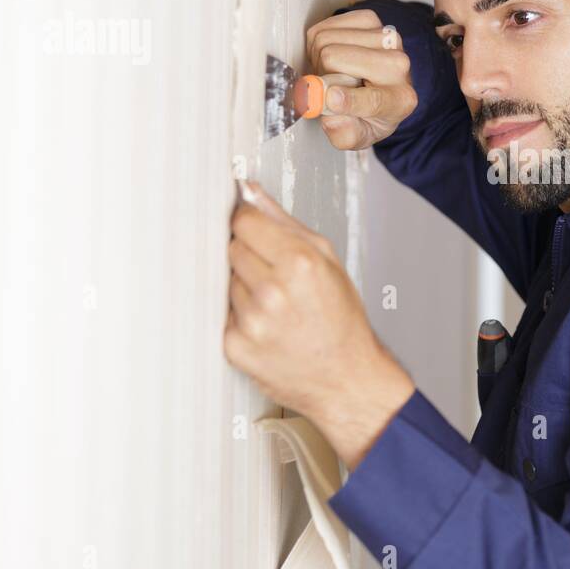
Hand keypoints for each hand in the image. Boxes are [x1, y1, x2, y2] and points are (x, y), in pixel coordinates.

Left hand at [223, 181, 414, 466]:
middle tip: (277, 276)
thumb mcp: (328, 260)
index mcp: (299, 264)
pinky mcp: (236, 346)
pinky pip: (224, 313)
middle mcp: (273, 292)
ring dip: (246, 288)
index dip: (252, 226)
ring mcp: (252, 321)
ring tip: (277, 305)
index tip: (261, 234)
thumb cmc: (342, 320)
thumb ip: (285, 222)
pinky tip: (268, 325)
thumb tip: (250, 191)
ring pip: (227, 282)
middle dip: (251, 256)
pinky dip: (241, 316)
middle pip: (232, 249)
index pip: (244, 222)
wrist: (346, 377)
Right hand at [305, 8, 417, 150]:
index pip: (374, 99)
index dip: (349, 99)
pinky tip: (336, 55)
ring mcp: (386, 38)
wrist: (380, 87)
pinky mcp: (370, 20)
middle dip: (321, 74)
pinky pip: (325, 26)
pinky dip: (320, 42)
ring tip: (333, 71)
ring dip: (319, 58)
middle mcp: (399, 65)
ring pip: (326, 40)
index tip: (331, 98)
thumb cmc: (368, 112)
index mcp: (400, 101)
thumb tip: (332, 115)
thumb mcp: (357, 136)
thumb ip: (344, 134)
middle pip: (334, 58)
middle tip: (328, 86)